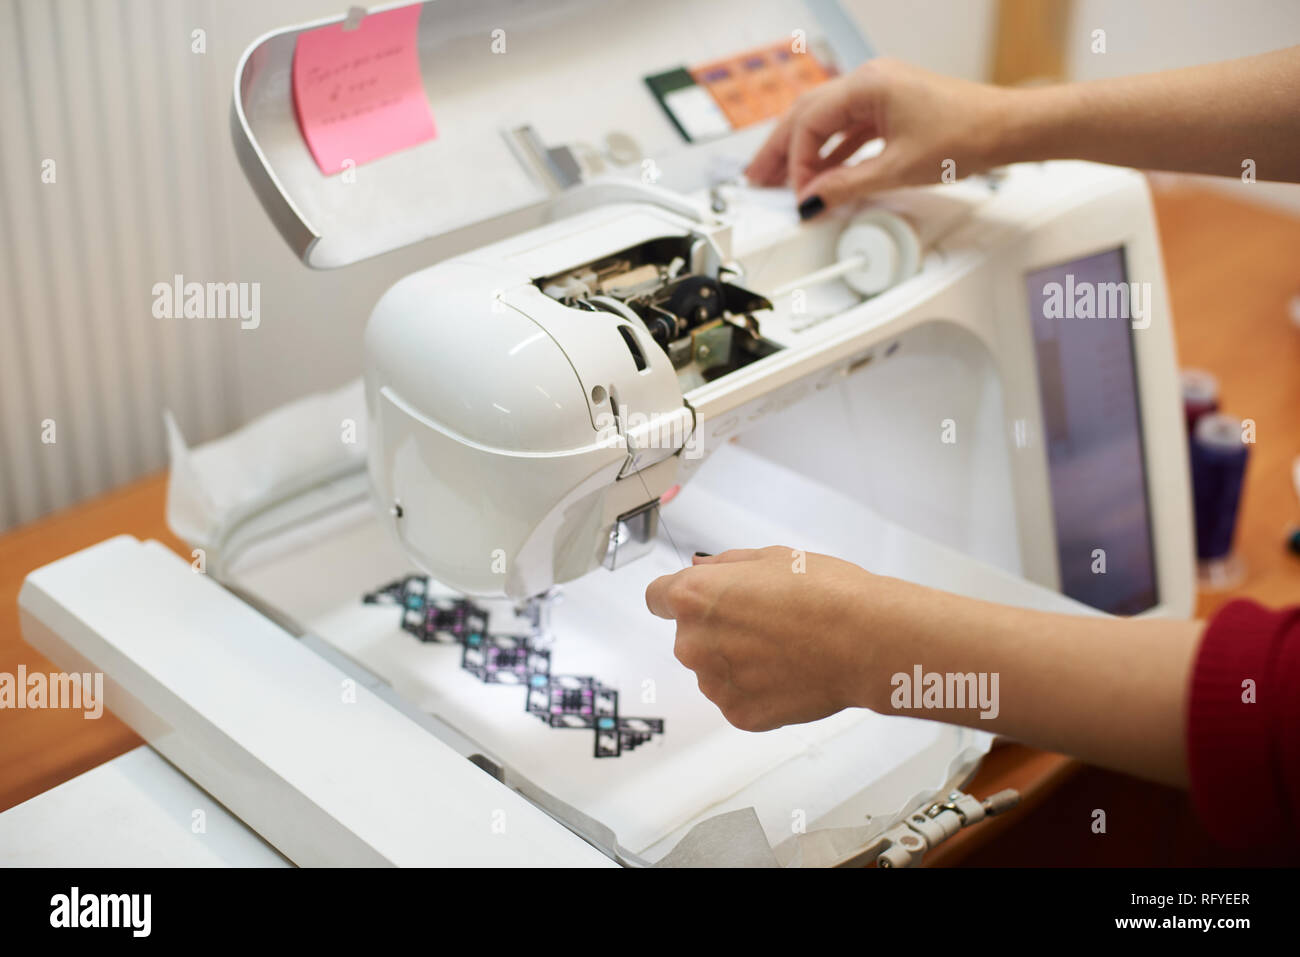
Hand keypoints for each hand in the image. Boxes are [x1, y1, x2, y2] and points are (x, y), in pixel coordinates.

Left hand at [644, 546, 878, 730]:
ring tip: (784, 649)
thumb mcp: (771, 557)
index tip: (698, 602)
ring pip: (713, 670)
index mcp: (694, 597)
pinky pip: (738, 699)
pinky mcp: (738, 714)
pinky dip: (757, 690)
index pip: (657, 598)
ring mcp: (714, 684)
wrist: (865, 640)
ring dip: (736, 662)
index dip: (679, 598)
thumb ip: (724, 566)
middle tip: (764, 624)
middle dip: (717, 630)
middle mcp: (693, 642)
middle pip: (690, 636)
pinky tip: (790, 674)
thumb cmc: (825, 593)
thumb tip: (700, 569)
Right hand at [746, 58, 1014, 211]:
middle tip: (758, 179)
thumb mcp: (898, 169)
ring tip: (782, 179)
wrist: (1010, 128)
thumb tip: (814, 199)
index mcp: (868, 84)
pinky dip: (831, 151)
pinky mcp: (892, 107)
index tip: (799, 194)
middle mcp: (870, 81)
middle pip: (807, 114)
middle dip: (780, 149)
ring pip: (826, 121)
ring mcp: (881, 92)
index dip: (797, 162)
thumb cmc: (968, 134)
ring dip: (803, 151)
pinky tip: (822, 173)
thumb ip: (847, 186)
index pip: (810, 122)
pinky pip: (848, 127)